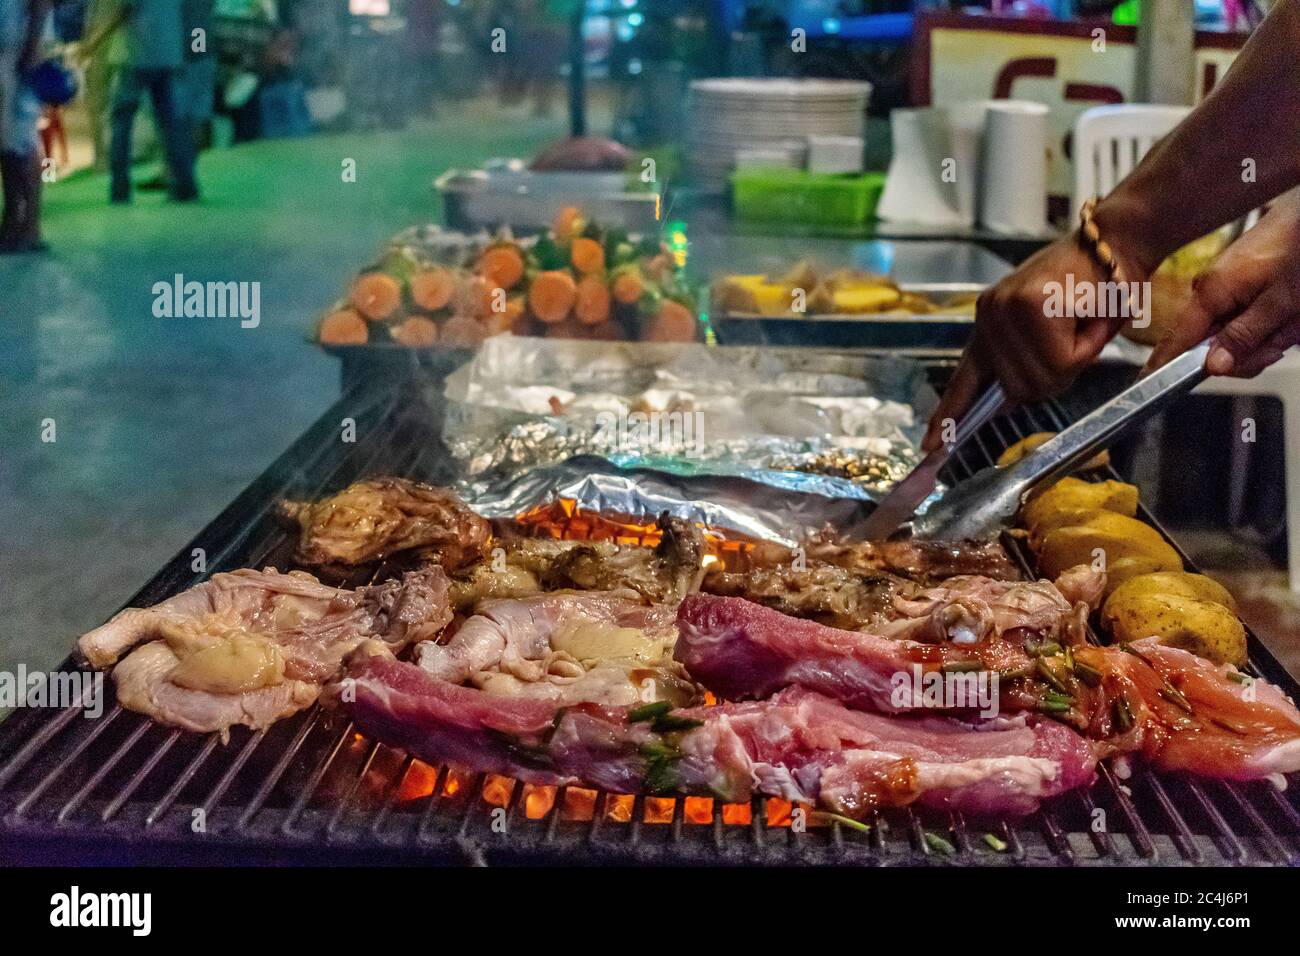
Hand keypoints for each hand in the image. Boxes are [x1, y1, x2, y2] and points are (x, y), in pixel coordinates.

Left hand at [922, 234, 1129, 450]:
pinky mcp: (1030, 306)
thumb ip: (1026, 367)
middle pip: (1017, 390)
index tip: (932, 442)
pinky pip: (1061, 360)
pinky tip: (1086, 318)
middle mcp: (989, 316)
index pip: (965, 378)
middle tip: (1075, 340)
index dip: (951, 413)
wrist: (1118, 243)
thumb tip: (1008, 399)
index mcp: (989, 325)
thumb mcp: (1053, 336)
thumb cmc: (1093, 292)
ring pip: (1041, 377)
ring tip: (1081, 323)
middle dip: (1055, 376)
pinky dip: (1086, 346)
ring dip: (1074, 360)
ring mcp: (1005, 309)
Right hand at [1146, 187, 1299, 378]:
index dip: (1165, 366)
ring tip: (1291, 323)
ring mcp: (1223, 287)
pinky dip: (1268, 323)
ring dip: (1264, 337)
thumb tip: (1212, 365)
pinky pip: (1245, 318)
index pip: (1177, 340)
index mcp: (1211, 293)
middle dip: (1248, 353)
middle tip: (1278, 345)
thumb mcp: (1281, 303)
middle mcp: (1210, 290)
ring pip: (1232, 334)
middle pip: (1211, 345)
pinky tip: (1288, 313)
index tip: (1148, 385)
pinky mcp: (1238, 284)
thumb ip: (1244, 337)